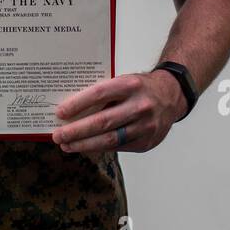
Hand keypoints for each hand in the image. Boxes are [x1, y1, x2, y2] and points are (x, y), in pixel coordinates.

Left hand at [51, 71, 185, 153]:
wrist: (171, 96)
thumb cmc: (139, 88)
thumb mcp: (123, 81)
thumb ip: (103, 94)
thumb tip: (72, 110)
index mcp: (130, 85)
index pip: (99, 94)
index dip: (78, 104)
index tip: (60, 112)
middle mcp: (139, 106)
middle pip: (102, 122)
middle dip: (76, 131)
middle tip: (58, 135)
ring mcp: (145, 126)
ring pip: (110, 140)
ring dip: (85, 144)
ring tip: (67, 145)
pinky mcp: (147, 142)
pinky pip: (118, 147)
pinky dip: (99, 148)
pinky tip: (85, 147)